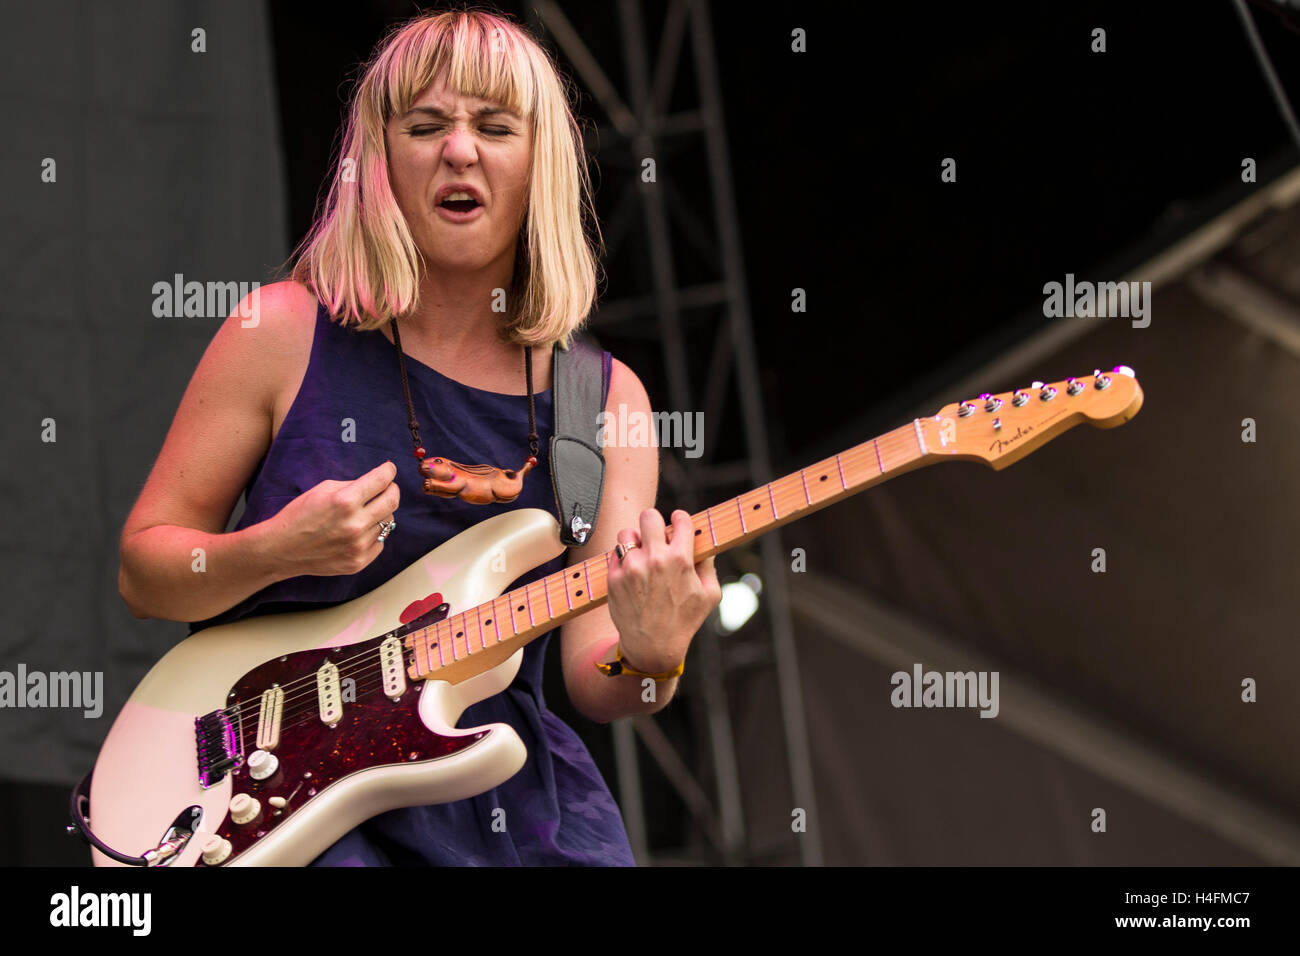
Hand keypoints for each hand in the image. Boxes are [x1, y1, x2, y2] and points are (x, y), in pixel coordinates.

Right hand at [264, 461, 400, 577]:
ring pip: (387, 522)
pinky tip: (358, 532)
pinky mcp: (359, 562)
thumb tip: (378, 482)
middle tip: (387, 487)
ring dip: (379, 514)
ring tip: (363, 513)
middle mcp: (355, 524)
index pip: (381, 480)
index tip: (389, 469)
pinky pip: (380, 542)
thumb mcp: (323, 490)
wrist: (281, 550)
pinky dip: (373, 534)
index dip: (389, 471)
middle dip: (392, 490)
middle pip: (393, 501)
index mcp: (345, 501)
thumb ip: (353, 485)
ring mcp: (358, 546)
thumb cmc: (300, 515)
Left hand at [605, 508, 721, 672]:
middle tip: (656, 534)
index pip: (680, 520)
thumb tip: (704, 546)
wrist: (652, 647)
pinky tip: (632, 571)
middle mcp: (655, 559)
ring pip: (627, 533)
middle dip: (654, 522)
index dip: (680, 519)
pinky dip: (623, 559)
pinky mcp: (614, 578)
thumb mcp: (709, 595)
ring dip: (634, 541)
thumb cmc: (684, 621)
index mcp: (681, 559)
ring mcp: (631, 568)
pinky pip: (614, 554)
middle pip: (649, 516)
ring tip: (641, 554)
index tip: (678, 524)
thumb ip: (709, 567)